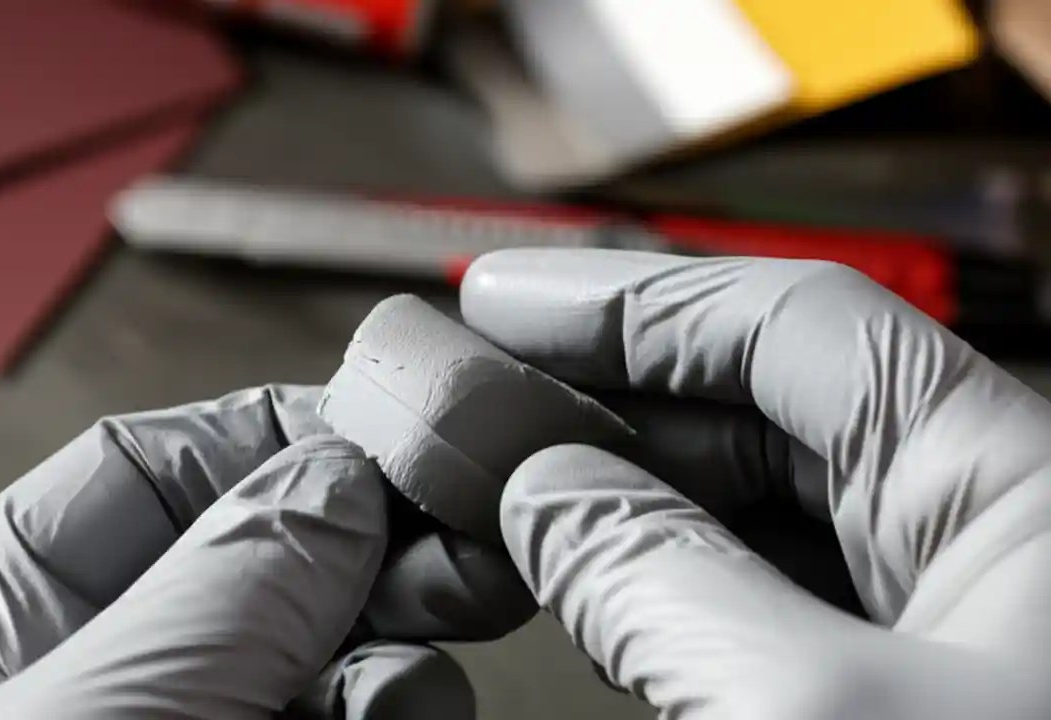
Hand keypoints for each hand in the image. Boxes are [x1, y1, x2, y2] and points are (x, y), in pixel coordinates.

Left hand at [0, 386, 533, 719]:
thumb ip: (210, 596)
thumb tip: (335, 480)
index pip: (143, 480)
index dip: (272, 433)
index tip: (389, 419)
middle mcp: (99, 689)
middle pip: (257, 563)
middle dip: (373, 528)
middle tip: (478, 511)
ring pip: (325, 654)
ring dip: (405, 627)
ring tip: (459, 612)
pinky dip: (400, 703)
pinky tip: (415, 707)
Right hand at [462, 250, 1050, 718]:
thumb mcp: (814, 715)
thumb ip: (659, 581)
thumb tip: (542, 495)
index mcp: (1009, 487)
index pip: (794, 326)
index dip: (633, 299)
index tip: (505, 299)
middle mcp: (970, 533)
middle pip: (757, 405)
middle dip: (607, 392)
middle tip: (480, 393)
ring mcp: (923, 616)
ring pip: (742, 504)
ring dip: (616, 487)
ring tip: (501, 480)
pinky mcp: (877, 689)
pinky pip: (747, 595)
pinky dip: (651, 577)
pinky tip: (577, 572)